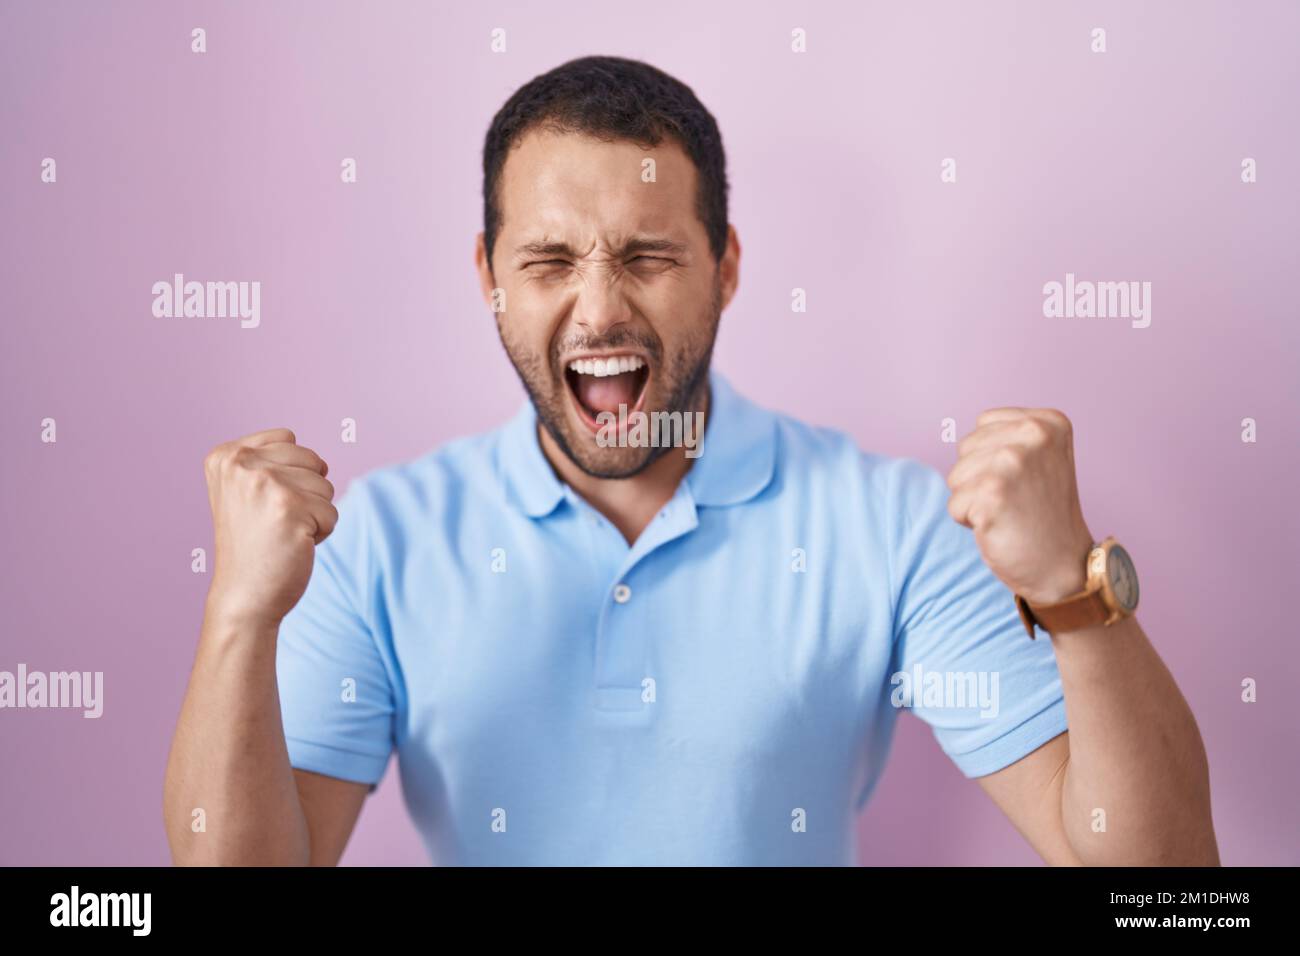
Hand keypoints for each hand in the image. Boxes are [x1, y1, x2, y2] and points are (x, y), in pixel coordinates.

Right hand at [202, 428, 337, 630]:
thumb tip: (317, 457)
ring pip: (326, 487)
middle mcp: (240, 463)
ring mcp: (265, 483)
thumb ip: (270, 462)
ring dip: (314, 515)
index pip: (289, 439)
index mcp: (225, 455)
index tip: (262, 503)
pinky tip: (292, 546)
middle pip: (312, 461)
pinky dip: (321, 533)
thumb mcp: (245, 491)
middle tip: (274, 523)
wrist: (244, 597)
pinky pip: (332, 513)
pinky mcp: (289, 507)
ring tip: (282, 535)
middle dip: (306, 495)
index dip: (290, 474)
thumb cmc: (253, 545)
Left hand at [945, 408, 1093, 605]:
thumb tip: (960, 437)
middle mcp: (1033, 434)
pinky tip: (1001, 527)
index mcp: (1047, 422)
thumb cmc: (1043, 514)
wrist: (1063, 566)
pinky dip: (970, 522)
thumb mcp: (1040, 459)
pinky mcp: (992, 491)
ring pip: (956, 476)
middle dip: (979, 478)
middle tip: (1016, 500)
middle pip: (965, 448)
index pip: (983, 424)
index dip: (992, 458)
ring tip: (1009, 512)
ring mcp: (1012, 461)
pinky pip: (954, 505)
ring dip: (973, 500)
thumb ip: (1009, 437)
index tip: (1024, 480)